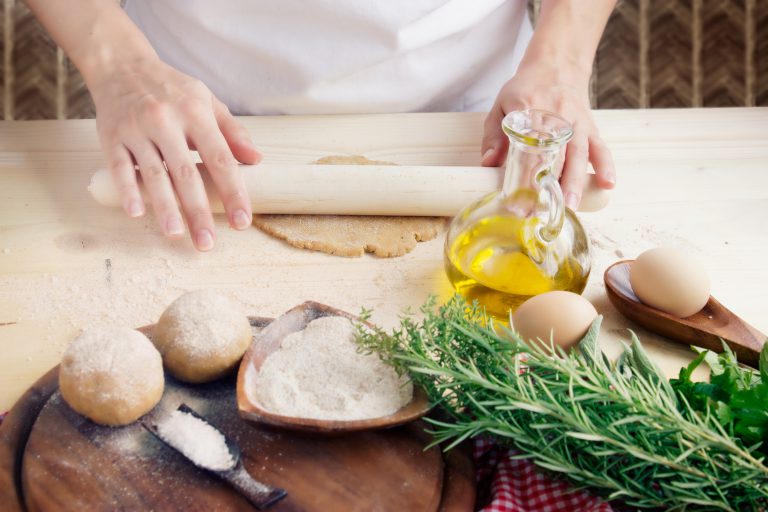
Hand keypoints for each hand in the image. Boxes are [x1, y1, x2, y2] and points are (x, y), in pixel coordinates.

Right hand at [90, 58, 259, 250]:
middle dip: (198, 212)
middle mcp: (166, 121)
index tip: (242, 221)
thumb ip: (232, 131)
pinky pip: (119, 167)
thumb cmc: (171, 88)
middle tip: (207, 243)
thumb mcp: (206, 101)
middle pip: (186, 174)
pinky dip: (127, 190)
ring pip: (153, 174)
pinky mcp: (111, 136)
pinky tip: (136, 212)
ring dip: (165, 208)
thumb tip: (257, 160)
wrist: (121, 64)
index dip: (233, 192)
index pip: (221, 159)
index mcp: (196, 114)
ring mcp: (137, 130)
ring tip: (177, 235)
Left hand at [480, 61, 615, 209]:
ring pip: (579, 155)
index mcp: (529, 111)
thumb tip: (487, 164)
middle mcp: (556, 118)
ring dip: (576, 181)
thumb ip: (493, 136)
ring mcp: (576, 122)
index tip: (518, 199)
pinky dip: (605, 166)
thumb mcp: (501, 105)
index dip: (523, 176)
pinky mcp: (590, 126)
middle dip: (550, 186)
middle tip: (544, 210)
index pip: (526, 149)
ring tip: (570, 205)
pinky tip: (607, 185)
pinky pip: (600, 147)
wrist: (556, 63)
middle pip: (555, 156)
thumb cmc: (525, 88)